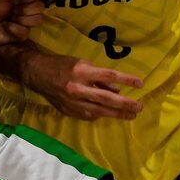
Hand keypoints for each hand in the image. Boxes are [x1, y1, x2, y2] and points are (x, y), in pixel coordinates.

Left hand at [0, 0, 44, 45]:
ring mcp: (26, 22)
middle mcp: (27, 9)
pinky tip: (6, 26)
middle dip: (24, 9)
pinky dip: (13, 28)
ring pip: (36, 20)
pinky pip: (26, 31)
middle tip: (12, 9)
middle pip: (40, 7)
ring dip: (19, 18)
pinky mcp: (23, 34)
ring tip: (8, 18)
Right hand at [24, 53, 143, 120]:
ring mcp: (72, 101)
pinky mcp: (68, 111)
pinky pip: (88, 115)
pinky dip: (100, 114)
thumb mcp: (82, 63)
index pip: (109, 76)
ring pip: (99, 111)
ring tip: (130, 115)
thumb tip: (116, 89)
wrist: (38, 74)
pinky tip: (108, 113)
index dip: (126, 80)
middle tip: (139, 107)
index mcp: (81, 71)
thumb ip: (99, 78)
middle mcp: (77, 87)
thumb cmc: (62, 65)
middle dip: (124, 103)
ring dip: (117, 113)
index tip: (141, 83)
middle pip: (106, 98)